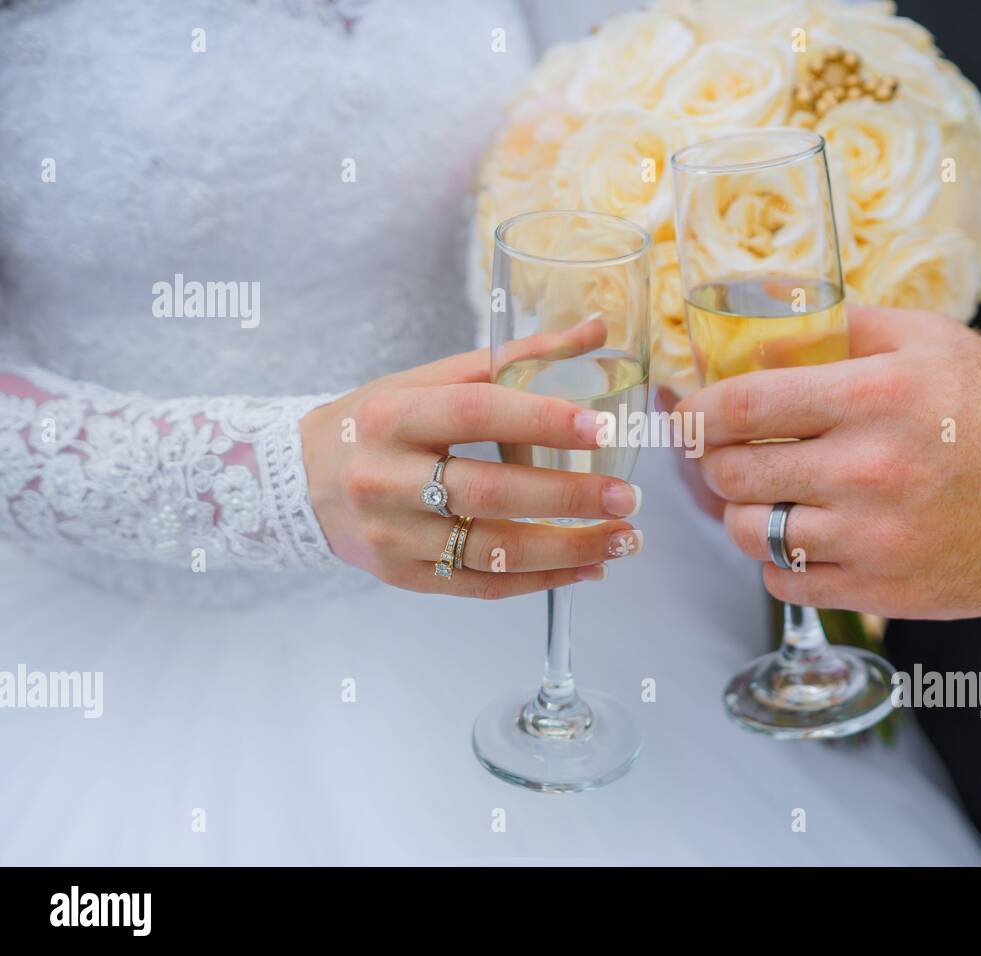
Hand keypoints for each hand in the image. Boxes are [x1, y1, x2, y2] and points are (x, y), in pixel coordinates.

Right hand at [300, 339, 642, 597]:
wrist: (305, 480)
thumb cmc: (382, 422)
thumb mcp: (433, 380)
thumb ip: (517, 358)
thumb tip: (598, 328)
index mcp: (392, 416)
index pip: (474, 413)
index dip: (541, 419)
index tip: (602, 426)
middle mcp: (384, 478)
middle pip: (488, 493)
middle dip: (568, 498)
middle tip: (628, 497)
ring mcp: (390, 535)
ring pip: (491, 551)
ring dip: (569, 550)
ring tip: (624, 540)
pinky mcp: (402, 576)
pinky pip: (482, 585)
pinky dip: (542, 580)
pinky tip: (588, 568)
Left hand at [676, 305, 980, 619]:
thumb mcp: (925, 339)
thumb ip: (838, 329)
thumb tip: (757, 335)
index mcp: (875, 397)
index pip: (743, 405)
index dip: (698, 410)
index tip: (688, 412)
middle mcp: (869, 470)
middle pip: (734, 472)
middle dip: (712, 459)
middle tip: (722, 452)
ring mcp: (874, 537)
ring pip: (751, 532)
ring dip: (741, 511)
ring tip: (762, 495)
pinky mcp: (883, 588)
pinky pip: (785, 583)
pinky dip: (777, 561)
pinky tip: (798, 537)